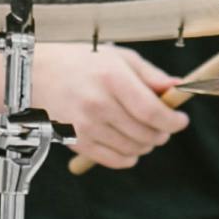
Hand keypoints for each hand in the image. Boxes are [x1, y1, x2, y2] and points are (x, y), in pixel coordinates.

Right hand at [44, 46, 189, 173]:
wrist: (37, 76)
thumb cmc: (80, 63)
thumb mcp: (117, 57)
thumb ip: (150, 75)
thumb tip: (178, 88)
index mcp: (111, 78)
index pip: (152, 111)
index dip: (173, 121)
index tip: (181, 120)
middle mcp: (98, 104)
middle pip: (146, 133)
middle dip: (162, 133)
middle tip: (163, 125)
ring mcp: (86, 126)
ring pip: (133, 149)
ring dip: (146, 144)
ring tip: (143, 131)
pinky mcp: (77, 142)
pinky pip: (115, 160)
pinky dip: (129, 156)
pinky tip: (129, 144)